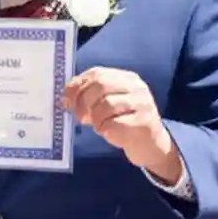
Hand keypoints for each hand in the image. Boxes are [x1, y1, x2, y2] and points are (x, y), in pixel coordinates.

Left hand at [63, 68, 179, 181]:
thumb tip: (66, 98)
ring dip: (96, 119)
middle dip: (83, 102)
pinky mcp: (143, 123)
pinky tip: (109, 133)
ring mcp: (142, 104)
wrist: (151, 145)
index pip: (97, 73)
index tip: (66, 101)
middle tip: (79, 118)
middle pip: (101, 85)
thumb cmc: (124, 122)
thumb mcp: (108, 104)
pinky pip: (113, 124)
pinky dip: (105, 130)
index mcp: (126, 78)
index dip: (77, 86)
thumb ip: (90, 96)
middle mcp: (136, 87)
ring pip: (106, 105)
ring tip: (100, 126)